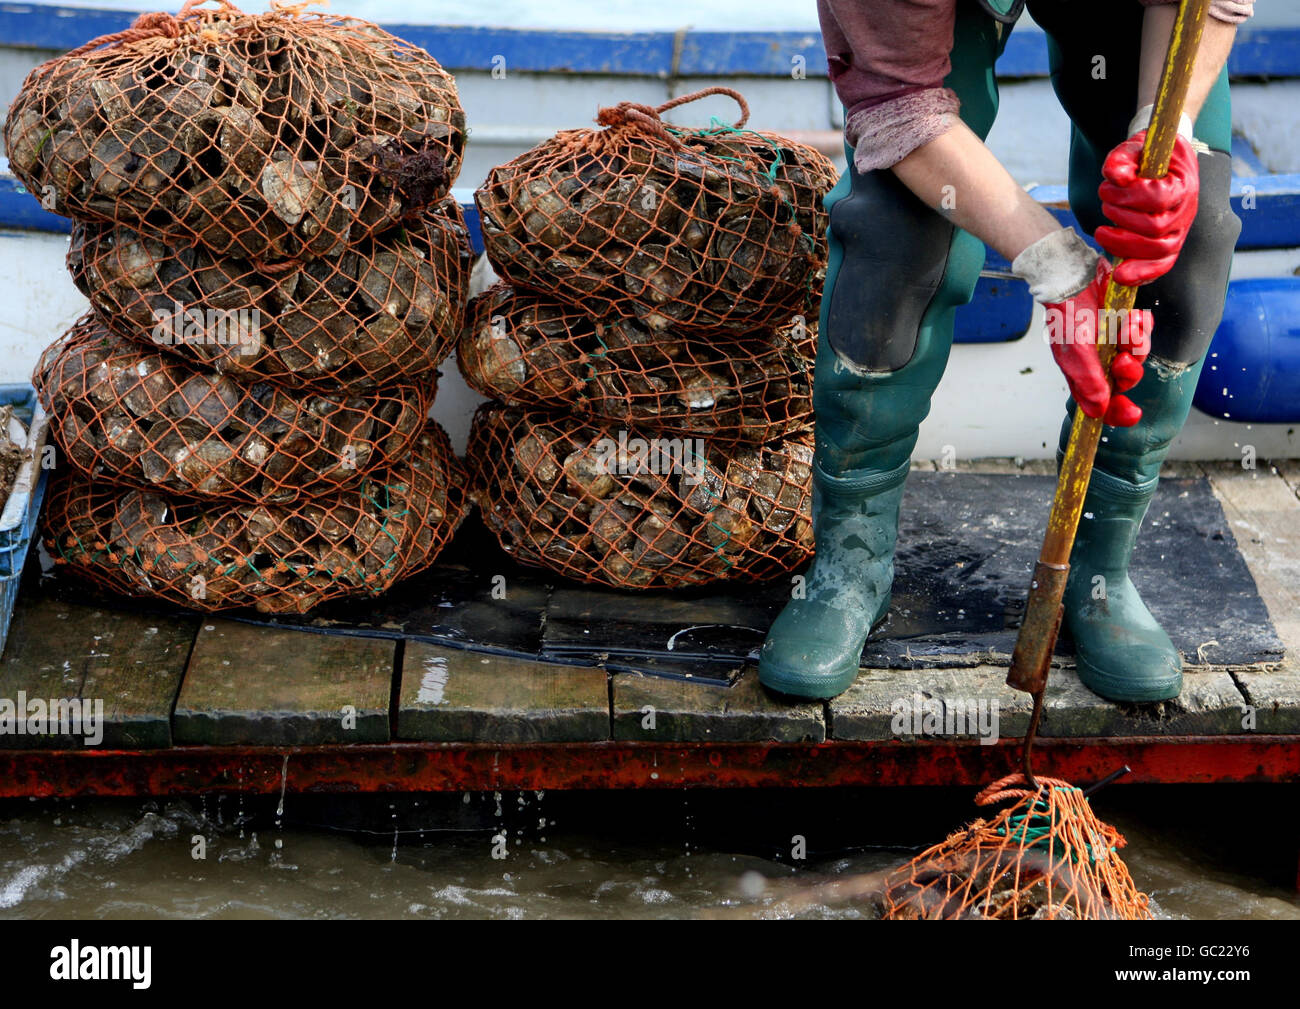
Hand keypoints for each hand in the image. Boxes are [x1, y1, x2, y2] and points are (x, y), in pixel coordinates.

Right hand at [1043, 259, 1152, 426]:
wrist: (1072, 275)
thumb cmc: (1065, 312)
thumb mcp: (1074, 350)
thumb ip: (1087, 379)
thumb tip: (1099, 409)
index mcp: (1082, 373)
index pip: (1101, 404)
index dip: (1117, 413)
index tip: (1132, 413)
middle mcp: (1099, 361)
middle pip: (1125, 382)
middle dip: (1128, 372)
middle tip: (1123, 359)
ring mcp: (1113, 342)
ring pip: (1138, 356)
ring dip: (1137, 344)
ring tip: (1128, 328)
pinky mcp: (1126, 323)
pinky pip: (1144, 332)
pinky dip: (1142, 327)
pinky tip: (1133, 317)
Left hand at [1095, 131, 1198, 286]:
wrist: (1161, 164)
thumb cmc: (1147, 156)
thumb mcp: (1134, 147)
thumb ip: (1122, 158)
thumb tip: (1117, 177)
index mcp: (1184, 181)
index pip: (1159, 197)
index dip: (1129, 196)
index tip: (1109, 187)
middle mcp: (1188, 208)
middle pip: (1156, 227)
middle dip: (1121, 218)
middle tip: (1106, 204)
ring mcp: (1181, 229)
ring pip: (1158, 250)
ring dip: (1122, 244)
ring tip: (1102, 231)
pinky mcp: (1170, 244)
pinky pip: (1162, 266)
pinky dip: (1142, 274)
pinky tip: (1120, 276)